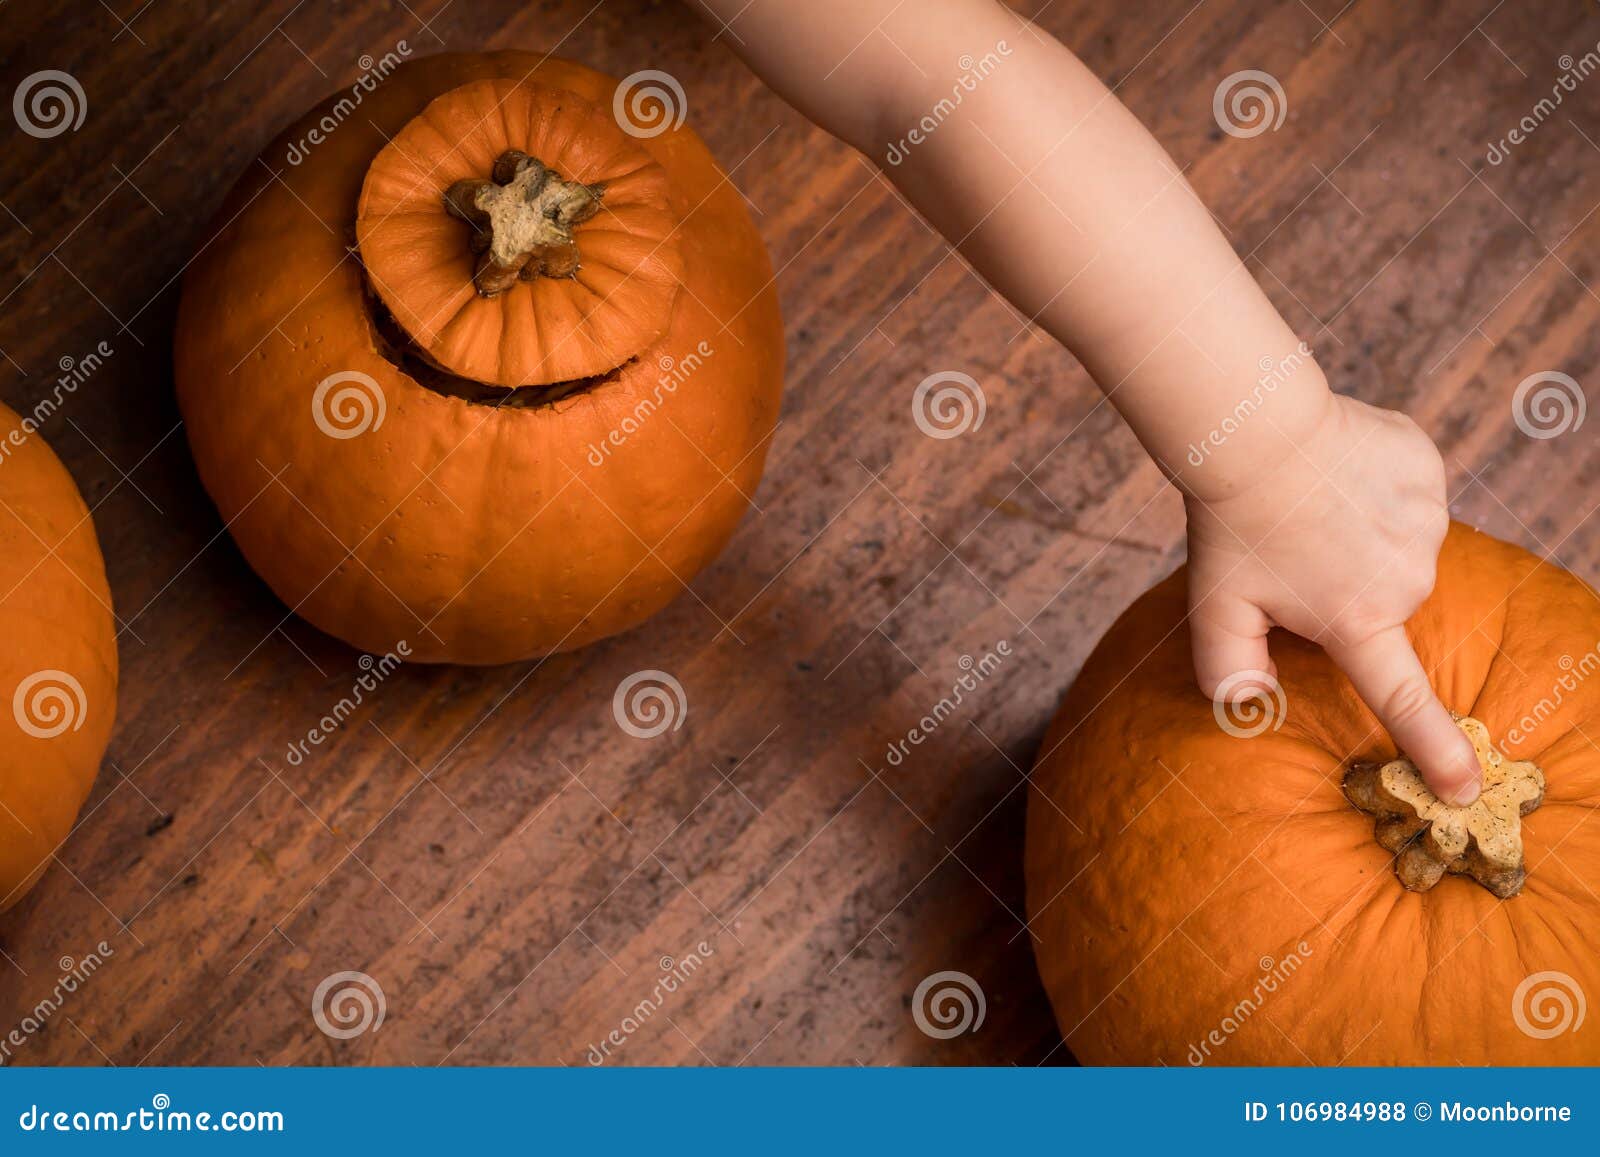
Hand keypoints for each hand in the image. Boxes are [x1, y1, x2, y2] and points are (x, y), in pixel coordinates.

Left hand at [1183, 393, 1480, 803]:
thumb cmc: (1232, 526)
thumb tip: (1248, 708)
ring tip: (1314, 505)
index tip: (1466, 790)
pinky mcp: (1428, 472)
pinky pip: (1408, 494)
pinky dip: (1377, 488)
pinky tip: (1338, 473)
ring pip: (1399, 546)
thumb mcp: (1213, 608)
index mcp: (1357, 620)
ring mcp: (1424, 521)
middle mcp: (1405, 578)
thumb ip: (1226, 672)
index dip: (1435, 749)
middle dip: (1349, 587)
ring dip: (1363, 535)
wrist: (1256, 429)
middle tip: (1299, 549)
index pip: (1402, 700)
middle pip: (1385, 602)